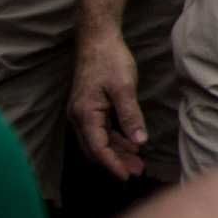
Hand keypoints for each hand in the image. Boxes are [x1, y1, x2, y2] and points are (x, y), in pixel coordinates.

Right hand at [70, 28, 147, 180]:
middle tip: (137, 172)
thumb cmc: (110, 60)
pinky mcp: (89, 108)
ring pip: (98, 141)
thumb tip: (139, 141)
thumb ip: (131, 116)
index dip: (112, 165)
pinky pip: (100, 130)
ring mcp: (82, 113)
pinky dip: (114, 139)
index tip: (127, 177)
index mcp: (85, 114)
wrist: (97, 40)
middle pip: (96, 149)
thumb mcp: (125, 88)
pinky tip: (130, 143)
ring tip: (137, 162)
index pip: (98, 148)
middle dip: (115, 162)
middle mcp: (78, 117)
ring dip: (116, 152)